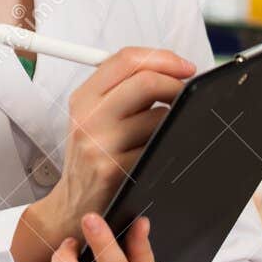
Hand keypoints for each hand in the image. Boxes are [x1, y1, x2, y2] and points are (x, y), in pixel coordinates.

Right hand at [29, 47, 193, 244]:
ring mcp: (101, 144)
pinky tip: (159, 151)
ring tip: (163, 131)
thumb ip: (121, 88)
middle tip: (187, 94)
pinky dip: (167, 144)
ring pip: (159, 115)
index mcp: (83, 98)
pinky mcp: (116, 170)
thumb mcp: (92, 116)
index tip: (185, 67)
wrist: (74, 204)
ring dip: (172, 120)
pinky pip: (158, 146)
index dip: (163, 58)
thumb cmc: (92, 156)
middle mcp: (88, 117)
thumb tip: (170, 68)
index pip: (126, 59)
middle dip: (176, 84)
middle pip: (145, 81)